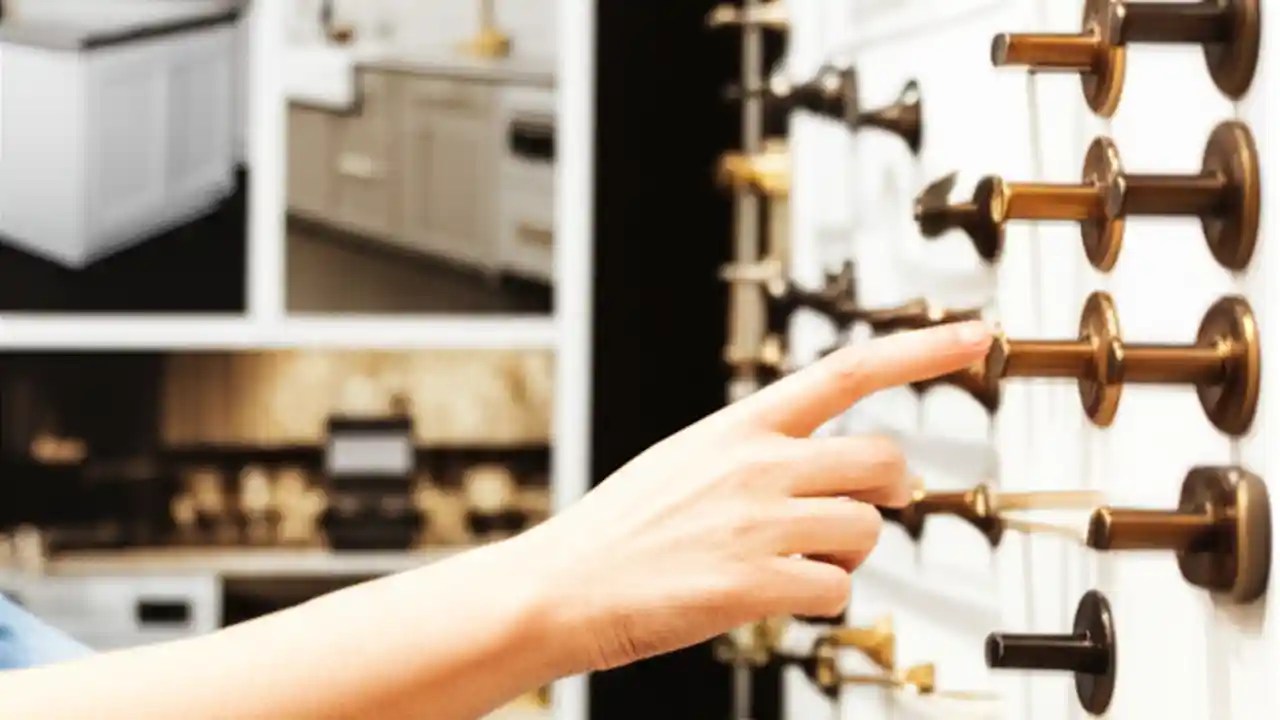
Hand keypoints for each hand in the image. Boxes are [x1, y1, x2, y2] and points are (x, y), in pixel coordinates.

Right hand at [513, 321, 993, 671]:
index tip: (975, 335)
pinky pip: (837, 589)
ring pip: (870, 529)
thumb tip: (819, 463)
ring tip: (798, 562)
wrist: (561, 587)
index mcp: (739, 426)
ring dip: (849, 552)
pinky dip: (820, 598)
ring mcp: (759, 523)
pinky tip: (777, 595)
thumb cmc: (618, 529)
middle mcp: (758, 465)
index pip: (847, 370)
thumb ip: (755, 451)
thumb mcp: (684, 459)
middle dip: (887, 490)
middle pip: (882, 460)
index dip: (921, 350)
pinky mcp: (756, 583)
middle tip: (862, 508)